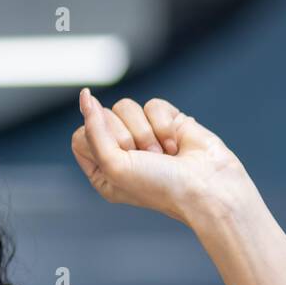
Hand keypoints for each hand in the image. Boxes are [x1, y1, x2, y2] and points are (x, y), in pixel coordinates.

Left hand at [71, 89, 253, 225]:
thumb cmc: (159, 187)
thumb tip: (85, 97)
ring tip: (161, 154)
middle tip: (145, 159)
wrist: (205, 186)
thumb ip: (93, 131)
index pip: (80, 137)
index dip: (97, 141)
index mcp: (101, 171)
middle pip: (103, 117)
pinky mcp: (166, 121)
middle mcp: (119, 152)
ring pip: (127, 107)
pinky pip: (153, 105)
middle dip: (126, 137)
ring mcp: (143, 135)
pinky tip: (175, 144)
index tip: (118, 156)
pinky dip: (164, 124)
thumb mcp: (114, 165)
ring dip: (146, 133)